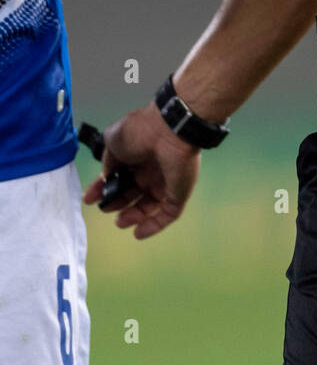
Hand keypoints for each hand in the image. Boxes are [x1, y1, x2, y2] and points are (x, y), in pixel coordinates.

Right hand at [82, 102, 200, 239]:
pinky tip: (138, 232)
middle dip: (117, 203)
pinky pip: (167, 214)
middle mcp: (151, 169)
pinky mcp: (178, 194)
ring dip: (133, 216)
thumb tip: (108, 175)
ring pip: (149, 206)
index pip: (118, 176)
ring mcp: (166, 182)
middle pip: (133, 193)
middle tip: (105, 209)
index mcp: (137, 155)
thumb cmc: (141, 132)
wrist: (170, 131)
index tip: (89, 199)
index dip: (103, 188)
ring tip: (120, 222)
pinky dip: (153, 226)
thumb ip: (108, 161)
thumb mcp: (113, 140)